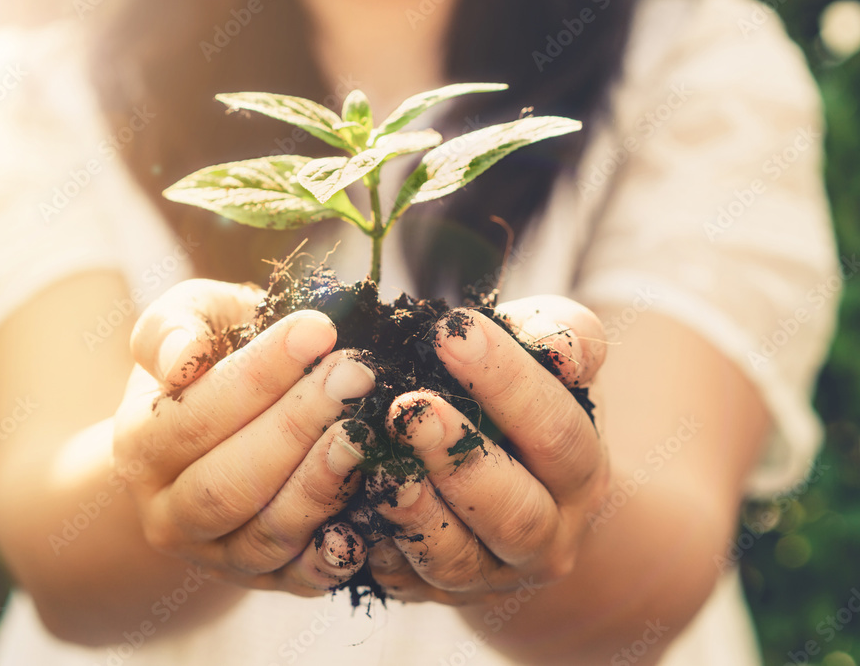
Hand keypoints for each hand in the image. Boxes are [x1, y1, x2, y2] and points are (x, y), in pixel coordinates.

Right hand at [113, 279, 375, 595]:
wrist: (214, 437)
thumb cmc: (213, 361)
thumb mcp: (185, 323)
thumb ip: (174, 328)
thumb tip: (184, 358)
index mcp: (140, 446)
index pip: (196, 415)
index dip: (260, 374)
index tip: (319, 329)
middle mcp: (168, 514)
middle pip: (230, 483)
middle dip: (298, 427)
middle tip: (357, 375)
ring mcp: (216, 556)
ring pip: (268, 533)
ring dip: (322, 483)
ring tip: (366, 431)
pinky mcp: (265, 580)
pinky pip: (303, 576)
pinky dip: (339, 549)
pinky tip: (373, 506)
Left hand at [367, 295, 607, 603]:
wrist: (515, 496)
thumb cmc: (523, 407)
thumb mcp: (550, 364)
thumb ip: (560, 337)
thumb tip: (559, 348)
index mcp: (579, 470)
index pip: (555, 429)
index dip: (506, 382)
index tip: (452, 333)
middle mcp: (547, 535)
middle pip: (513, 510)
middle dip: (458, 457)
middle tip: (408, 408)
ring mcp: (491, 575)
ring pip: (456, 559)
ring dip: (415, 512)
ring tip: (377, 464)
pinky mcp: (437, 595)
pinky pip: (404, 583)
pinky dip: (376, 551)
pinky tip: (348, 513)